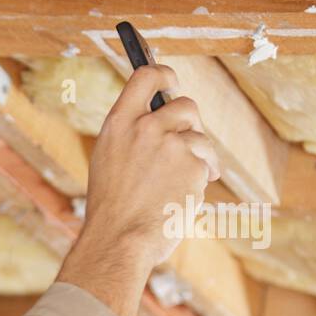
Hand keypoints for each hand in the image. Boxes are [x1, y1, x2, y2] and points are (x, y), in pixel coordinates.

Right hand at [82, 64, 219, 268]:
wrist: (119, 240)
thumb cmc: (111, 208)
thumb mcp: (109, 160)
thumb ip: (132, 134)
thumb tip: (163, 119)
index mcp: (119, 123)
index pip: (146, 77)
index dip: (164, 74)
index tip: (172, 80)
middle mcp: (147, 127)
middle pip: (186, 106)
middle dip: (192, 125)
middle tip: (188, 145)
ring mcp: (173, 146)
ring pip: (201, 139)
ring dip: (199, 157)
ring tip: (181, 183)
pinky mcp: (195, 166)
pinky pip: (206, 165)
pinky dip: (200, 180)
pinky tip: (181, 197)